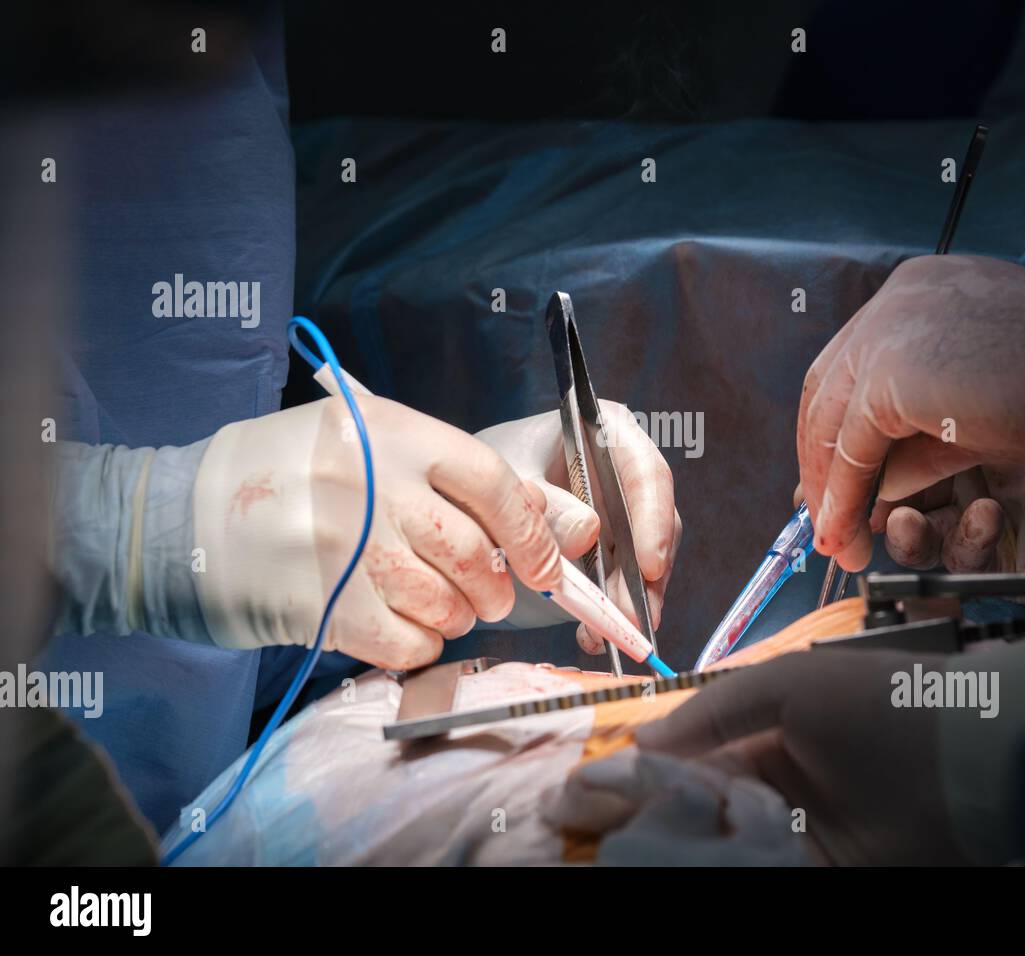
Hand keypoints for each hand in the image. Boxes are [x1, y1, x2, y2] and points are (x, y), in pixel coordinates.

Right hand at [192, 395, 563, 668]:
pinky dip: (421, 645)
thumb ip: (454, 475)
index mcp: (390, 432)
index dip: (531, 530)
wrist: (180, 515)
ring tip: (445, 611)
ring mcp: (343, 548)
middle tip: (491, 596)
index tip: (543, 564)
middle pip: (472, 551)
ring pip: (445, 603)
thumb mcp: (368, 444)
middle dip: (496, 587)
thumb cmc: (289, 475)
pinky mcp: (320, 606)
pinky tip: (406, 631)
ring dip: (458, 617)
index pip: (492, 480)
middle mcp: (370, 485)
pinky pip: (406, 642)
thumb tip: (549, 515)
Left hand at [476, 402, 680, 653]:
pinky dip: (611, 612)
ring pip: (644, 561)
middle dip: (645, 576)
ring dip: (631, 601)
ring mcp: (618, 513)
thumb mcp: (507, 481)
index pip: (646, 473)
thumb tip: (589, 532)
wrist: (462, 500)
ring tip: (607, 634)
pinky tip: (591, 636)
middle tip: (630, 616)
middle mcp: (621, 472)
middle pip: (653, 524)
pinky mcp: (609, 550)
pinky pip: (621, 583)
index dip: (653, 519)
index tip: (649, 565)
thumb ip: (543, 504)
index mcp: (605, 433)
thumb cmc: (484, 474)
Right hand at [559, 650, 966, 864]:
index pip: (690, 760)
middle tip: (593, 838)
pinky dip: (726, 867)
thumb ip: (711, 711)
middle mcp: (778, 784)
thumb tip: (641, 744)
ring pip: (723, 847)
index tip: (590, 794)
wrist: (970, 759)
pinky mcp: (820, 870)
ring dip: (683, 851)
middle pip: (699, 811)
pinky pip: (761, 871)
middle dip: (651, 823)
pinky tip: (687, 864)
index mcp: (767, 733)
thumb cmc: (879, 704)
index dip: (643, 777)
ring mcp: (799, 833)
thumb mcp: (785, 687)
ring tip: (626, 857)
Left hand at [798, 255, 1024, 570]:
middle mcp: (894, 302)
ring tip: (835, 542)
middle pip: (826, 391)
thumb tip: (875, 487)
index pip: (850, 369)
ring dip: (828, 490)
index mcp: (916, 294)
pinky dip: (844, 496)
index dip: (836, 433)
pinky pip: (851, 447)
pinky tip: (846, 532)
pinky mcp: (891, 372)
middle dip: (820, 465)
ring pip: (831, 422)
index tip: (838, 482)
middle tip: (825, 522)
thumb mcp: (978, 411)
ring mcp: (888, 329)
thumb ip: (921, 441)